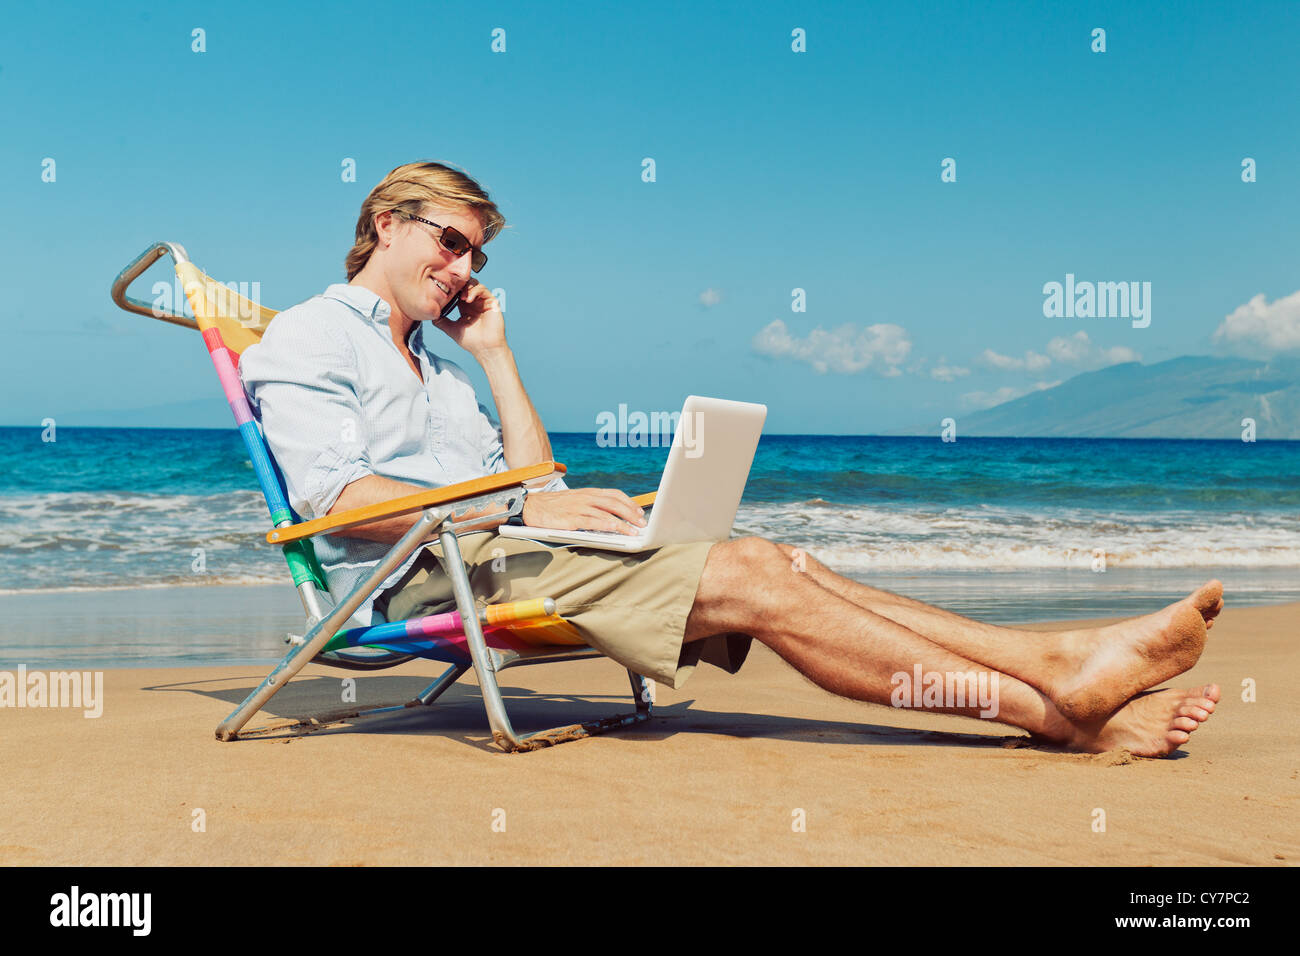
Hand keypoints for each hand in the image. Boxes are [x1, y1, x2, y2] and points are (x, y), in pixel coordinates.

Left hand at [431, 279, 507, 357]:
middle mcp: (475, 303)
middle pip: (466, 284)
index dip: (451, 289)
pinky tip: (468, 299)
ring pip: (475, 284)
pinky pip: (483, 290)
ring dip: (466, 287)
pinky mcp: (492, 302)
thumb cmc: (471, 341)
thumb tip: (431, 316)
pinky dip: (475, 291)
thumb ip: (442, 321)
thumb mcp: (451, 329)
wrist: (484, 348)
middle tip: (452, 290)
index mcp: (466, 308)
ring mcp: (483, 302)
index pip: (458, 292)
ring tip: (461, 297)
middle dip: (459, 285)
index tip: (443, 291)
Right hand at [520, 489, 647, 534]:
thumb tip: (609, 516)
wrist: (530, 507)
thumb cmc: (554, 507)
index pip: (614, 494)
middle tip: (642, 524)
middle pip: (615, 503)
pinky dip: (607, 526)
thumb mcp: (575, 501)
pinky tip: (616, 531)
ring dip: (623, 523)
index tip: (639, 512)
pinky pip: (593, 521)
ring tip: (634, 532)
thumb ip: (590, 505)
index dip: (628, 502)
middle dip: (631, 513)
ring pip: (607, 514)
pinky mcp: (571, 519)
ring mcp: (579, 507)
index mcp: (588, 492)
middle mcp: (586, 498)